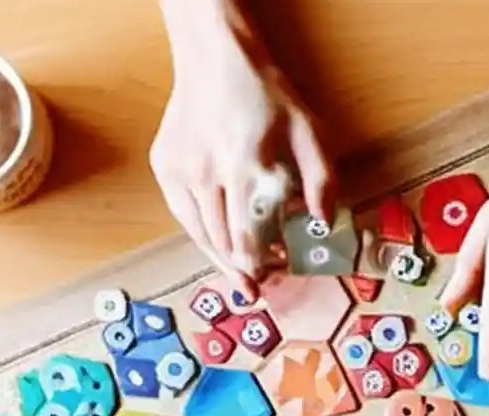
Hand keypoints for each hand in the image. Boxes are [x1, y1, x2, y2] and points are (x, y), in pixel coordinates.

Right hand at [152, 0, 334, 298]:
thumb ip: (322, 180)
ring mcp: (182, 171)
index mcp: (247, 165)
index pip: (249, 237)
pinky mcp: (165, 167)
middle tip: (260, 283)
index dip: (263, 263)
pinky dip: (202, 235)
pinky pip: (184, 216)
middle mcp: (209, 172)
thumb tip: (323, 223)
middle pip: (225, 242)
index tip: (276, 273)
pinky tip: (217, 246)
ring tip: (241, 275)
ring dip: (223, 257)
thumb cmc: (266, 95)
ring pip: (202, 234)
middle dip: (245, 266)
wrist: (216, 59)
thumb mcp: (309, 132)